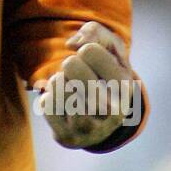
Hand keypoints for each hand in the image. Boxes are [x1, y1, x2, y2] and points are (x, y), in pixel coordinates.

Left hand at [34, 21, 136, 149]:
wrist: (101, 120)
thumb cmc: (104, 75)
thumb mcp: (110, 50)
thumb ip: (96, 33)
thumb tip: (72, 44)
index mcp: (125, 88)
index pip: (89, 50)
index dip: (86, 51)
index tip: (93, 62)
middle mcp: (111, 112)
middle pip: (71, 64)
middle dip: (70, 64)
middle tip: (79, 76)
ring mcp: (89, 128)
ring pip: (56, 83)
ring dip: (58, 81)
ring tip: (71, 90)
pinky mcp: (67, 137)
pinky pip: (45, 103)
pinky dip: (49, 98)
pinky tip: (63, 106)